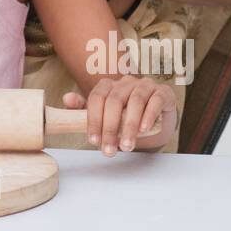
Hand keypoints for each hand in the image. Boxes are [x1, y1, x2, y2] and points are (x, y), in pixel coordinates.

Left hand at [62, 76, 176, 155]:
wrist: (155, 122)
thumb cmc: (126, 119)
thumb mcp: (104, 117)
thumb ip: (84, 110)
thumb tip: (67, 98)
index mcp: (109, 85)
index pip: (97, 98)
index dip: (93, 120)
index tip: (93, 140)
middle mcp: (126, 82)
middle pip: (114, 100)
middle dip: (110, 128)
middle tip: (109, 149)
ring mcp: (146, 85)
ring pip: (136, 101)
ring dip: (130, 126)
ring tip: (127, 146)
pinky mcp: (163, 93)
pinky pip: (155, 100)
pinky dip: (149, 115)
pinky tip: (144, 129)